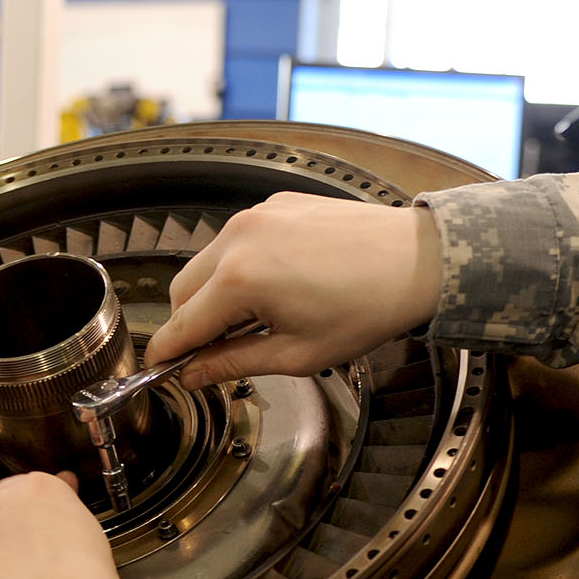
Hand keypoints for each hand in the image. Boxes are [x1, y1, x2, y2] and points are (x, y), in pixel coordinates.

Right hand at [143, 193, 442, 388]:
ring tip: (256, 317)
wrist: (418, 260)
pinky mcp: (274, 203)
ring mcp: (255, 215)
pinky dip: (240, 265)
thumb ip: (234, 363)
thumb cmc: (368, 308)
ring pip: (207, 262)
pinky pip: (237, 239)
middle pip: (182, 290)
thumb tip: (195, 374)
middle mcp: (238, 238)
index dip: (167, 353)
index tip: (160, 368)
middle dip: (190, 324)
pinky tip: (276, 284)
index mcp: (239, 280)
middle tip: (215, 351)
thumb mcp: (298, 354)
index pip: (182, 325)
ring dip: (214, 293)